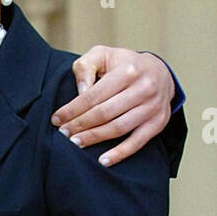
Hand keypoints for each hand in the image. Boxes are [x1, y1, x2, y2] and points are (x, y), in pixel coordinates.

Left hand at [52, 48, 173, 166]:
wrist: (160, 72)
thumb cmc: (124, 64)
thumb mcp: (103, 54)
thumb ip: (86, 66)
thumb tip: (81, 91)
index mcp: (128, 71)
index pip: (94, 95)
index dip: (73, 109)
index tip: (56, 119)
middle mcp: (143, 89)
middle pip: (105, 113)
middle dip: (80, 125)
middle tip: (63, 133)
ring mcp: (152, 107)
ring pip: (119, 128)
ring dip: (95, 138)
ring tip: (76, 143)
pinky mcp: (158, 122)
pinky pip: (138, 142)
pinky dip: (120, 153)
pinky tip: (103, 161)